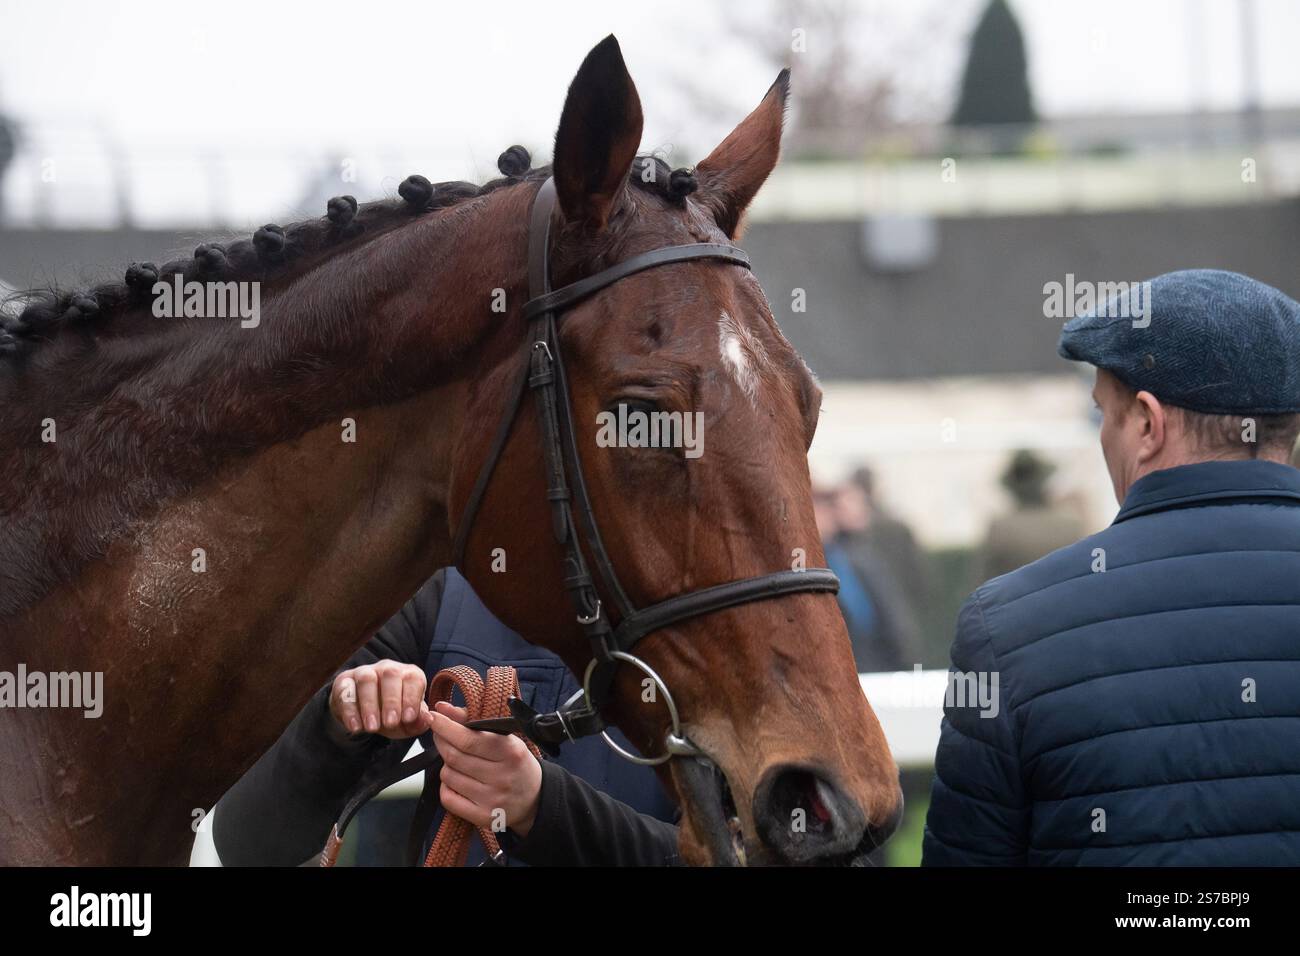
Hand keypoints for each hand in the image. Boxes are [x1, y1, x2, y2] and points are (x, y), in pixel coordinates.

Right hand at [330, 661, 430, 738]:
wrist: (361, 715)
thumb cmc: (390, 715)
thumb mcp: (406, 723)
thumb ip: (418, 722)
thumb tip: (428, 719)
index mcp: (408, 674)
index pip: (413, 678)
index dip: (412, 698)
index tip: (409, 718)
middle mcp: (387, 668)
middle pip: (391, 675)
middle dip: (391, 701)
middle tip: (390, 723)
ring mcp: (364, 672)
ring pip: (367, 680)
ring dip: (370, 705)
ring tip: (372, 727)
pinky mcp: (344, 681)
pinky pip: (346, 691)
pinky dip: (350, 710)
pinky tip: (355, 727)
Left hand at [428, 701, 543, 836]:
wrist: (534, 800)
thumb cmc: (516, 763)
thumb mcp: (504, 738)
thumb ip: (473, 720)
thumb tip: (442, 708)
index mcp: (510, 752)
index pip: (469, 739)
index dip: (445, 727)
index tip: (433, 716)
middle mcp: (502, 777)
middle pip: (454, 756)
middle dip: (441, 741)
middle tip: (439, 733)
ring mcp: (491, 799)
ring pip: (448, 776)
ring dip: (446, 764)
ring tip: (458, 761)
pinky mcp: (482, 816)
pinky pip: (448, 798)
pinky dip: (446, 786)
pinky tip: (458, 781)